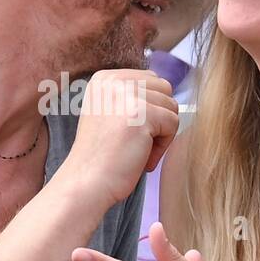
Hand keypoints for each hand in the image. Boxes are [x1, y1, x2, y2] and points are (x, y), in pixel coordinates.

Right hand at [58, 70, 178, 207]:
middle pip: (164, 89)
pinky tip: (142, 158)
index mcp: (105, 78)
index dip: (149, 109)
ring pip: (171, 106)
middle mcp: (113, 80)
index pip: (151, 79)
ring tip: (137, 150)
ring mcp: (126, 94)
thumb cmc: (102, 156)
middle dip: (159, 118)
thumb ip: (132, 97)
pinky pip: (173, 123)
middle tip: (137, 142)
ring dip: (161, 133)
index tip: (130, 131)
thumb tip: (169, 95)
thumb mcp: (110, 113)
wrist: (86, 182)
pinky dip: (163, 146)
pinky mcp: (140, 113)